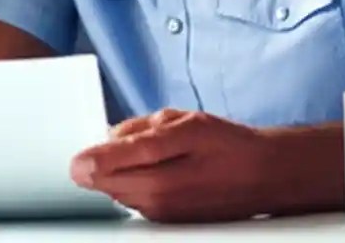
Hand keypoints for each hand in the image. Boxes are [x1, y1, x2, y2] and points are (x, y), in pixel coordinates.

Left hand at [70, 109, 281, 221]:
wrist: (266, 177)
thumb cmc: (227, 145)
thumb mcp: (185, 121)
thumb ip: (141, 129)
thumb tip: (107, 137)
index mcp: (165, 161)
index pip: (108, 165)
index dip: (88, 160)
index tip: (78, 158)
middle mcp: (161, 194)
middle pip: (106, 183)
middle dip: (102, 165)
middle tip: (112, 148)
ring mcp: (164, 212)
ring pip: (119, 193)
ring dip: (119, 176)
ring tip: (149, 159)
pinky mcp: (168, 222)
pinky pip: (135, 203)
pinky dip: (135, 187)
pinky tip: (157, 174)